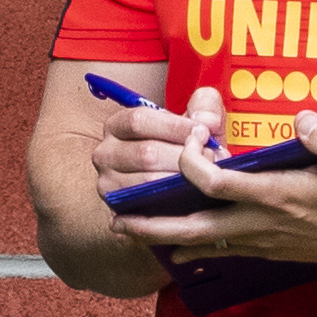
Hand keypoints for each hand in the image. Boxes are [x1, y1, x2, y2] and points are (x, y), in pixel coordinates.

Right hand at [92, 86, 221, 208]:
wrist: (177, 182)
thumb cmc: (183, 148)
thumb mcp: (194, 120)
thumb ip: (205, 106)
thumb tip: (207, 120)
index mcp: (117, 125)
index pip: (139, 121)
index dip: (175, 126)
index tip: (204, 132)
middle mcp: (104, 153)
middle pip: (146, 153)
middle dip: (185, 156)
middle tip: (212, 159)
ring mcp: (108, 183)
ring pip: (148, 182)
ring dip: (183, 180)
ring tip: (207, 177)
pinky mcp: (118, 210)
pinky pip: (148, 208)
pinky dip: (174, 202)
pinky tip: (194, 196)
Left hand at [130, 111, 316, 274]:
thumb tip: (304, 119)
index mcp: (279, 195)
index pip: (217, 183)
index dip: (193, 161)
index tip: (192, 136)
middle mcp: (264, 222)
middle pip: (194, 224)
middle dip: (152, 221)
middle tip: (114, 216)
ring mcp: (264, 240)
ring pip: (202, 243)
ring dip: (161, 238)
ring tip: (124, 232)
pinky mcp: (268, 249)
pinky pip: (221, 250)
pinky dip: (191, 248)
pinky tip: (171, 246)